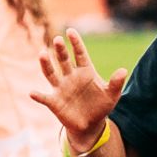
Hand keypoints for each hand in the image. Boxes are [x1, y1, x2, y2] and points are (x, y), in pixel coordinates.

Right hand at [32, 28, 127, 143]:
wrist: (91, 125)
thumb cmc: (101, 106)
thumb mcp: (111, 95)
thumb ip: (116, 83)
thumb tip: (123, 70)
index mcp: (85, 71)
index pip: (80, 53)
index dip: (76, 42)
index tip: (71, 31)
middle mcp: (71, 76)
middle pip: (64, 60)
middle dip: (60, 50)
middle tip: (57, 39)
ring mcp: (61, 88)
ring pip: (51, 74)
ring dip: (46, 64)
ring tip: (42, 54)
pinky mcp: (54, 102)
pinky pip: (44, 97)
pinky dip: (38, 95)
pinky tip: (32, 92)